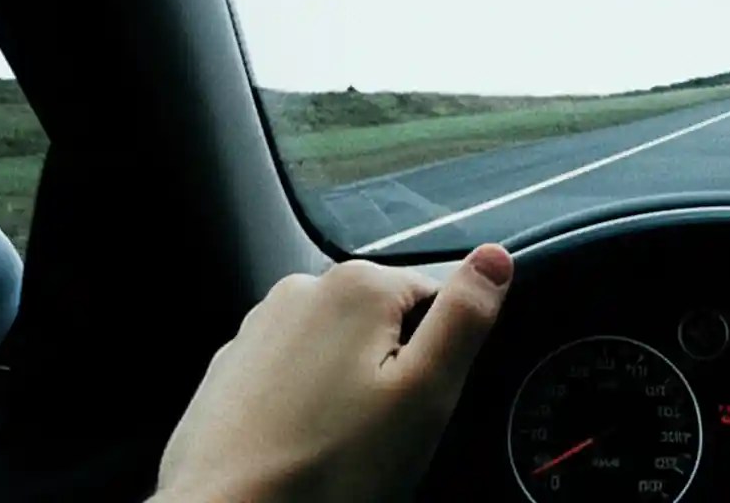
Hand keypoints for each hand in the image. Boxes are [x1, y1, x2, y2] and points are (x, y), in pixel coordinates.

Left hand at [150, 244, 513, 502]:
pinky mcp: (234, 370)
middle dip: (393, 374)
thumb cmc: (325, 470)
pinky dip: (308, 408)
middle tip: (381, 433)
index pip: (438, 300)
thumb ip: (465, 317)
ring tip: (339, 447)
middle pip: (386, 324)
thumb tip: (495, 258)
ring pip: (339, 353)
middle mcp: (302, 291)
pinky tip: (306, 449)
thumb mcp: (425, 393)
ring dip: (349, 392)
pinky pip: (295, 379)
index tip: (418, 405)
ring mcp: (261, 330)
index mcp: (357, 286)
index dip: (439, 360)